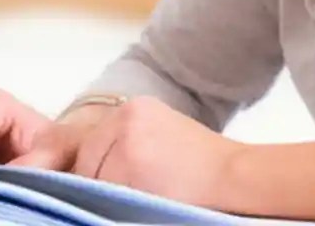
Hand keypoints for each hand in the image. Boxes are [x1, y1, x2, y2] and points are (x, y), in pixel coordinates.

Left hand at [13, 96, 244, 208]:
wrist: (240, 179)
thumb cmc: (202, 171)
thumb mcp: (159, 141)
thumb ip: (120, 147)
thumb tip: (74, 172)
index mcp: (133, 109)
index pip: (88, 144)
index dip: (89, 169)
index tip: (100, 181)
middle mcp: (125, 116)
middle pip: (86, 159)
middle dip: (99, 182)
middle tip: (139, 190)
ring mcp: (126, 137)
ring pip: (93, 178)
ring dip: (107, 195)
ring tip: (150, 194)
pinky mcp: (130, 159)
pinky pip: (104, 192)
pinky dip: (116, 205)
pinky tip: (148, 201)